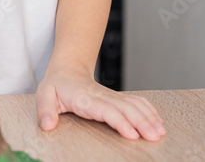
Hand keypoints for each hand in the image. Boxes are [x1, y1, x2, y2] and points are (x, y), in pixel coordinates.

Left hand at [35, 63, 165, 141]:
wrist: (68, 68)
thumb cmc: (57, 84)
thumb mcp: (44, 95)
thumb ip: (44, 110)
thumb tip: (47, 125)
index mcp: (85, 98)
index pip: (106, 110)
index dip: (120, 122)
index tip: (132, 134)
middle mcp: (102, 97)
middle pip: (126, 109)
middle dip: (142, 123)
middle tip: (154, 137)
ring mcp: (111, 96)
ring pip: (134, 105)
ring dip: (149, 118)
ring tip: (160, 132)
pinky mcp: (117, 98)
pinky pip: (136, 102)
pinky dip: (149, 110)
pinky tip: (158, 120)